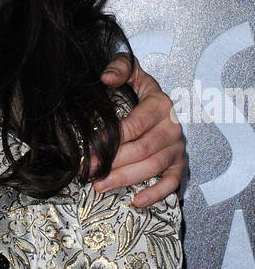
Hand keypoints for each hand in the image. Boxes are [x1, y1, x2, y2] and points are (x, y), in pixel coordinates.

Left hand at [96, 56, 185, 206]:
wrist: (160, 104)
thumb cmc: (140, 92)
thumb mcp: (132, 72)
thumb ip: (120, 67)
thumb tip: (106, 78)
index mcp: (160, 104)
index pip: (134, 125)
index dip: (111, 139)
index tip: (89, 149)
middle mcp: (172, 126)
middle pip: (142, 149)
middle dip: (113, 162)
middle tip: (89, 171)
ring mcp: (177, 147)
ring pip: (153, 166)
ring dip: (126, 178)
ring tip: (101, 185)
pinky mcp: (180, 164)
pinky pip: (172, 182)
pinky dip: (157, 193)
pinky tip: (137, 201)